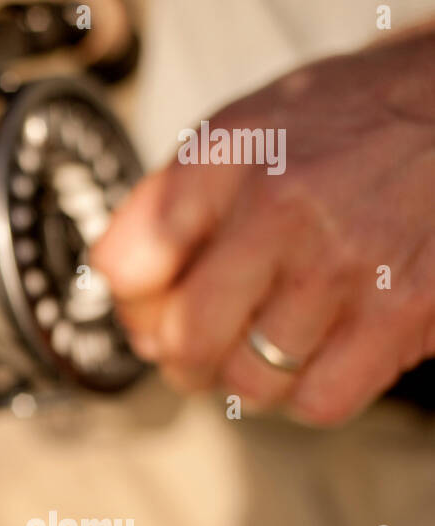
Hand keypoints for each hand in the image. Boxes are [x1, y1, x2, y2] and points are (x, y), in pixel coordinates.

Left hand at [91, 23, 434, 424]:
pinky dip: (306, 395)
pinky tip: (315, 357)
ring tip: (261, 349)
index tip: (151, 309)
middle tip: (195, 353)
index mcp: (225, 159)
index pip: (126, 266)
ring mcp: (345, 265)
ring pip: (250, 381)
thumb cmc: (340, 125)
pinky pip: (320, 400)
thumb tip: (119, 283)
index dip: (132, 302)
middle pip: (184, 338)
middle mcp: (279, 209)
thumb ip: (169, 199)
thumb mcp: (240, 128)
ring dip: (244, 379)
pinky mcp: (405, 312)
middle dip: (180, 359)